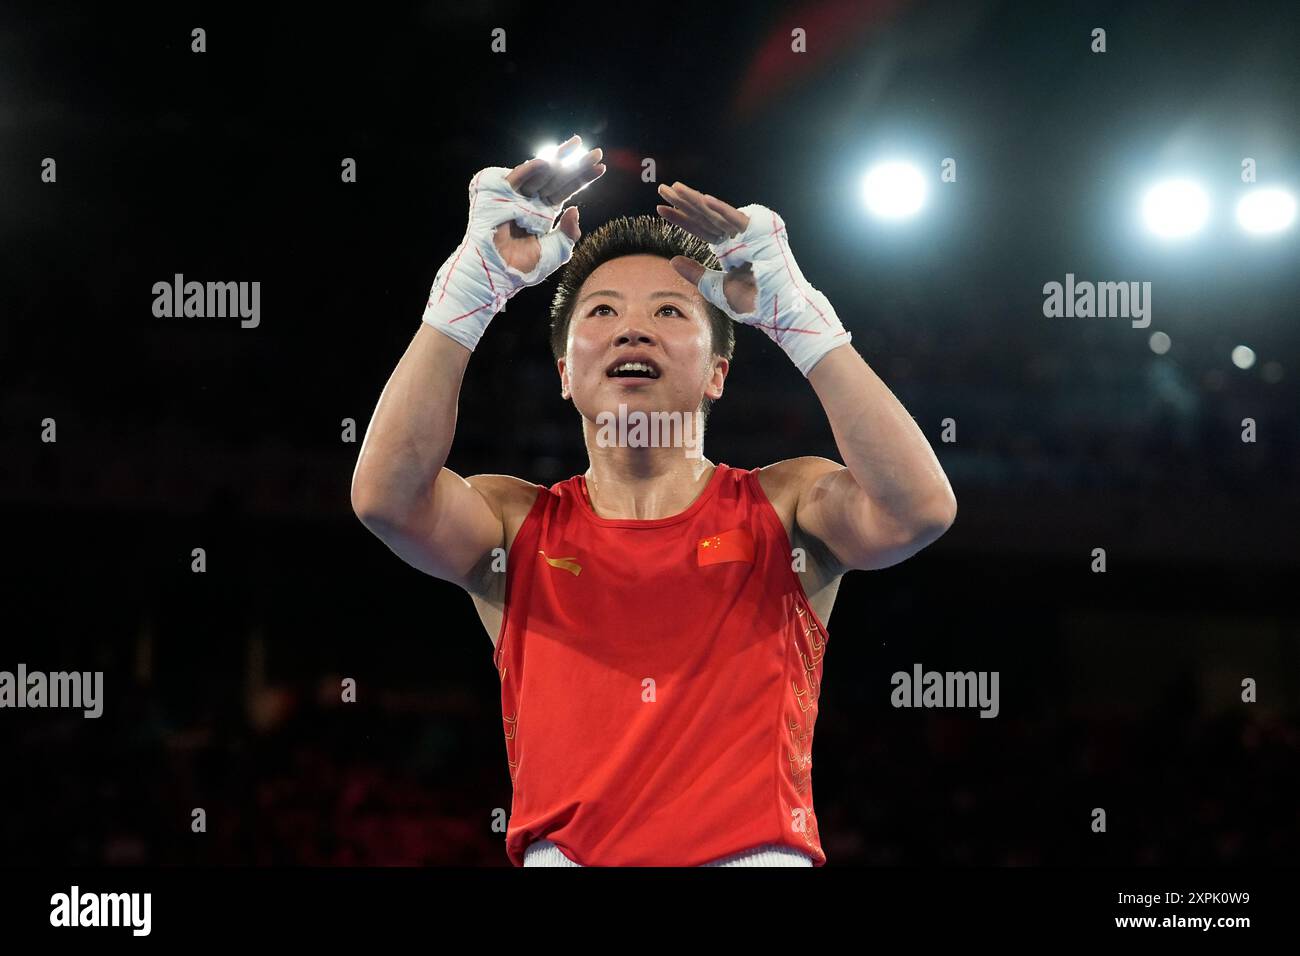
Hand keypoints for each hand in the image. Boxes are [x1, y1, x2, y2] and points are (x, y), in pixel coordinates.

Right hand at [494, 135, 605, 274]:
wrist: (499, 274)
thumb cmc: (524, 267)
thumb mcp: (557, 252)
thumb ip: (570, 233)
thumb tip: (575, 209)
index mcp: (543, 211)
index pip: (566, 190)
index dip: (583, 178)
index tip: (601, 167)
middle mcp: (531, 200)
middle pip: (557, 178)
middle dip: (576, 164)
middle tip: (596, 152)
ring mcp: (515, 196)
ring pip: (539, 175)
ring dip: (557, 160)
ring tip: (575, 147)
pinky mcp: (498, 194)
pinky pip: (515, 179)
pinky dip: (528, 170)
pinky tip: (545, 162)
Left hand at [655, 181, 756, 314]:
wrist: (777, 311)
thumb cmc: (753, 303)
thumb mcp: (714, 288)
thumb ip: (695, 274)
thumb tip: (673, 260)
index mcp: (729, 247)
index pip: (700, 228)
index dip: (680, 219)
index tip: (660, 209)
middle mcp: (736, 237)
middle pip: (704, 217)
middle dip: (682, 203)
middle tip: (662, 189)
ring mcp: (748, 234)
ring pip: (716, 214)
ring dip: (696, 200)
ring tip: (674, 188)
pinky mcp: (760, 234)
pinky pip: (736, 219)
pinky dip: (721, 209)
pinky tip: (703, 199)